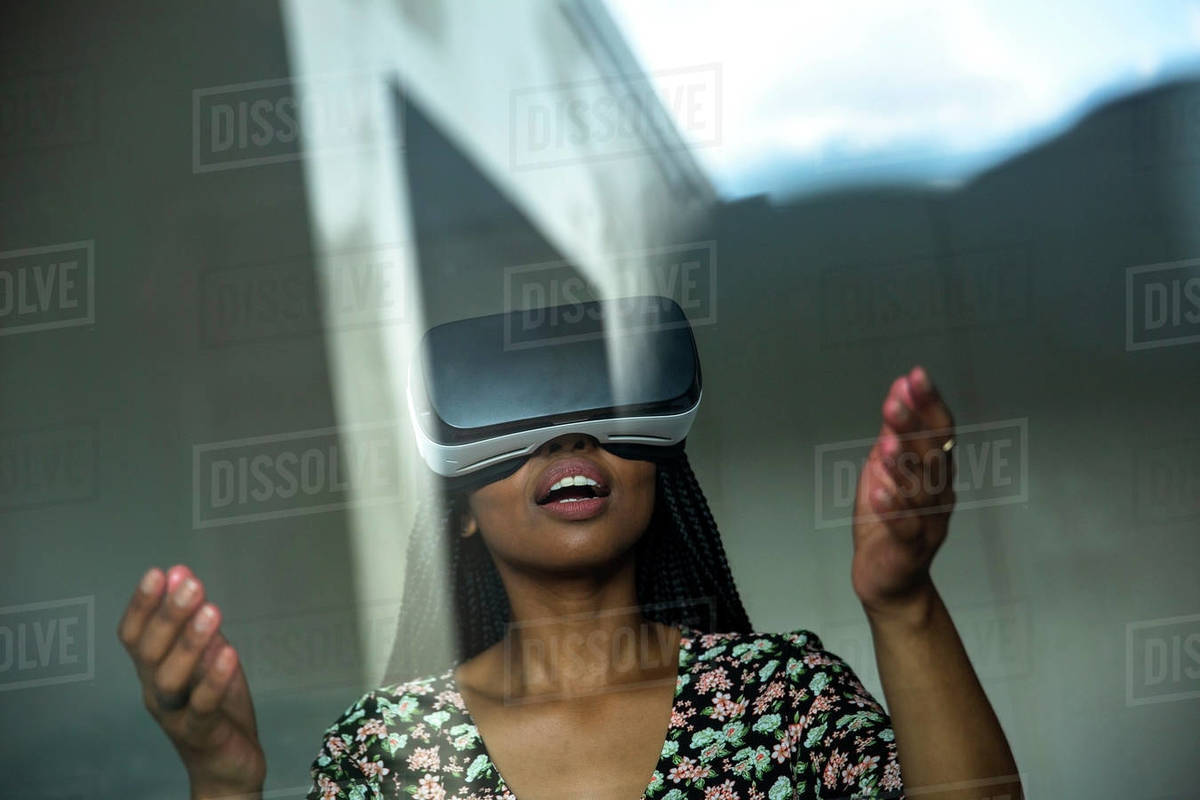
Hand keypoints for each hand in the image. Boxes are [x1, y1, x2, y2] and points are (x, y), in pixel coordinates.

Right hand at [118, 565, 265, 797]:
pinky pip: (202, 706)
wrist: (228, 765)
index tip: (159, 572)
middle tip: (191, 584)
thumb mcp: (208, 656)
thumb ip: (196, 620)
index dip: (142, 604)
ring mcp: (175, 713)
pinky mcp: (201, 733)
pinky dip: (214, 679)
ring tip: (211, 611)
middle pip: (149, 652)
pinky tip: (229, 653)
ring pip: (170, 679)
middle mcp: (156, 690)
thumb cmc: (215, 705)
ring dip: (189, 643)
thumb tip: (183, 574)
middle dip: (168, 615)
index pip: (134, 635)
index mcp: (153, 669)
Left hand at [851, 366, 955, 618]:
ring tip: (887, 444)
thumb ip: (897, 429)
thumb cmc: (889, 519)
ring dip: (904, 466)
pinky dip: (893, 509)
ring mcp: (927, 521)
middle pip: (930, 455)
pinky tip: (881, 491)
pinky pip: (904, 527)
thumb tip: (900, 383)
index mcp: (936, 470)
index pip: (938, 430)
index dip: (929, 403)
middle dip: (912, 427)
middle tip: (892, 404)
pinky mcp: (909, 548)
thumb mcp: (888, 466)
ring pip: (920, 490)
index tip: (915, 375)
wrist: (889, 580)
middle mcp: (939, 492)